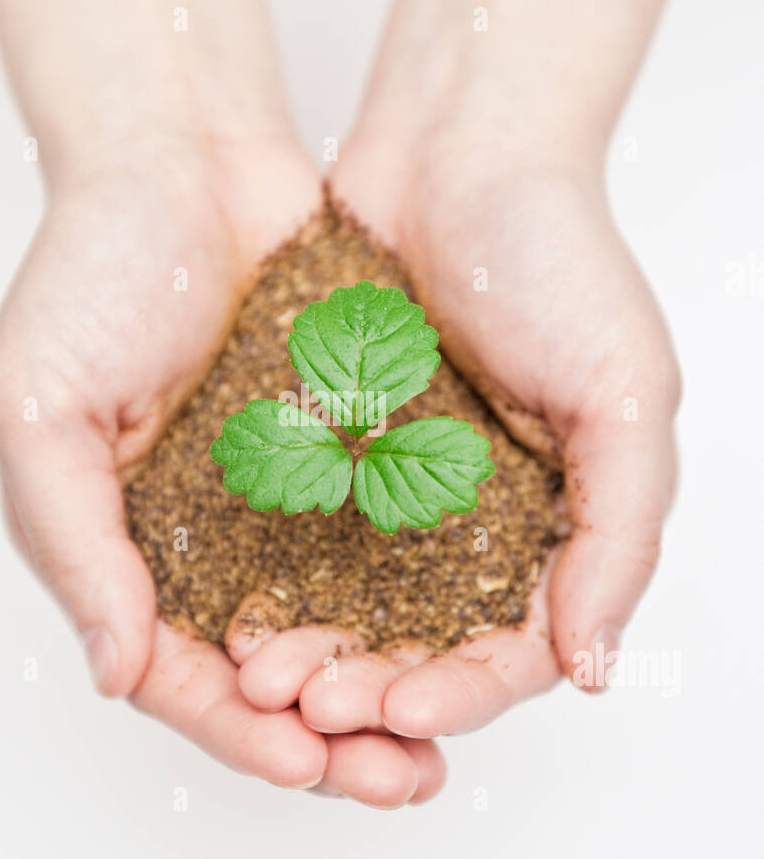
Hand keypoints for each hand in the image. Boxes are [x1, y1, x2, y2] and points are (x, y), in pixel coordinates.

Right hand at [0, 137, 445, 805]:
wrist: (187, 155)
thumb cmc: (90, 271)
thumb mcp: (38, 407)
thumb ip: (73, 543)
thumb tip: (115, 673)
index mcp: (124, 549)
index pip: (180, 675)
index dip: (241, 730)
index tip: (307, 758)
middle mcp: (205, 541)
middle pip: (273, 674)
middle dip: (334, 736)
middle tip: (400, 781)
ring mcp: (279, 502)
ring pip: (339, 626)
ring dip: (385, 687)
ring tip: (441, 735)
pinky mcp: (344, 455)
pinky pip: (385, 545)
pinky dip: (416, 599)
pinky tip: (461, 634)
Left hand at [303, 130, 678, 734]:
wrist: (455, 150)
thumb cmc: (560, 259)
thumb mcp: (624, 395)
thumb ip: (620, 533)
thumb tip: (595, 668)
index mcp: (552, 526)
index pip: (511, 651)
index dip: (462, 694)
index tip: (406, 708)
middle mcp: (471, 523)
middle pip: (421, 648)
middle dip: (372, 691)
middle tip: (315, 706)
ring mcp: (395, 491)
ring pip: (349, 609)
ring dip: (314, 654)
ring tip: (263, 673)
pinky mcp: (328, 452)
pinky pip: (295, 540)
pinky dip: (271, 583)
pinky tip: (234, 609)